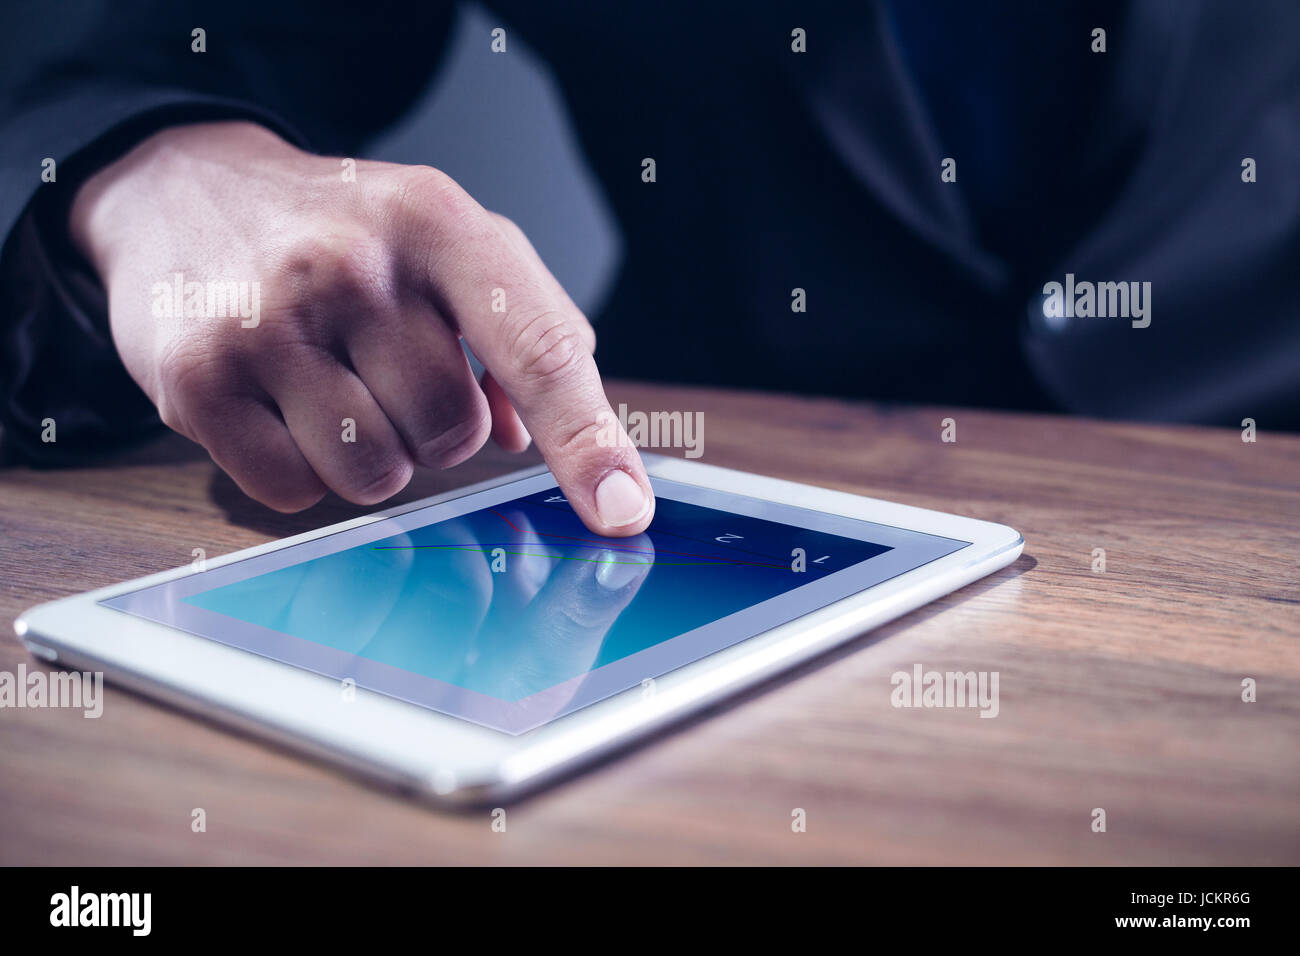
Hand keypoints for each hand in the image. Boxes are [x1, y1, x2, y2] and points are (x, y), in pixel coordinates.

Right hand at [69, 121, 653, 535]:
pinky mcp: (197, 382)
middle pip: (452, 433)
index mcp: (437, 223)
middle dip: (437, 427)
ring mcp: (265, 322)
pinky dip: (302, 468)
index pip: (537, 350)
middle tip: (390, 370)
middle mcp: (349, 265)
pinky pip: (295, 491)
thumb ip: (520, 329)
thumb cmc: (343, 231)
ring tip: (332, 384)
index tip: (623, 512)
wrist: (184, 190)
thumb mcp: (446, 240)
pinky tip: (280, 403)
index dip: (587, 442)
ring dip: (373, 454)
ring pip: (377, 475)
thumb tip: (533, 441)